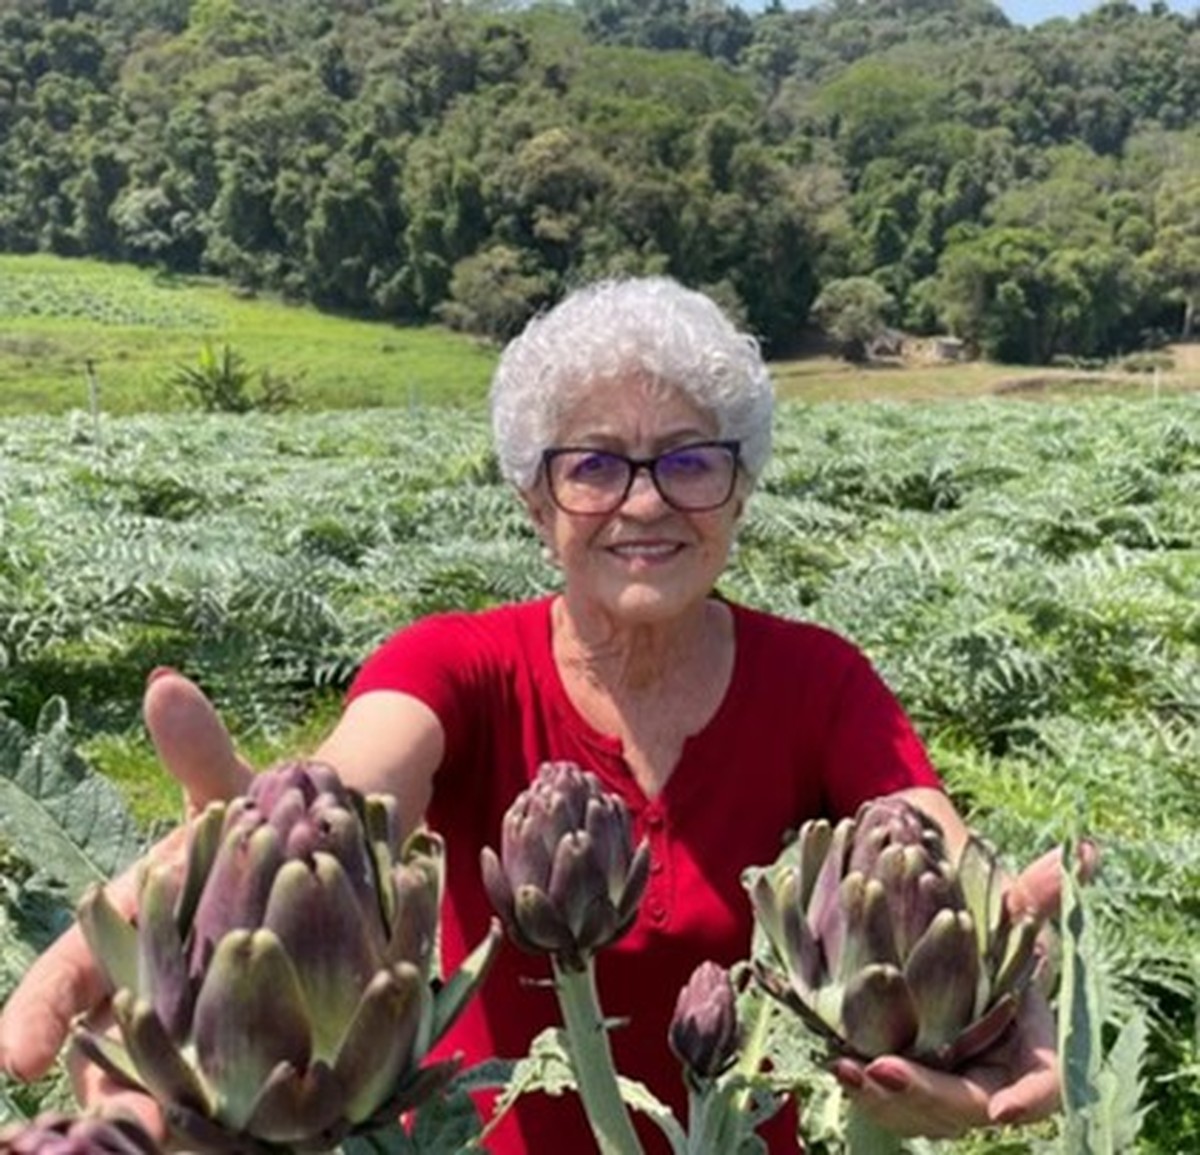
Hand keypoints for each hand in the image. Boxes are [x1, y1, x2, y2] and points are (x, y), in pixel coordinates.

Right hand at [0, 669, 251, 1130]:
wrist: (340, 841)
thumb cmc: (270, 821)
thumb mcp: (235, 792)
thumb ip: (198, 752)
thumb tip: (164, 685)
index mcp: (140, 927)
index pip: (73, 973)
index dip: (39, 1012)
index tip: (15, 1059)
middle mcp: (165, 978)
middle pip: (115, 1049)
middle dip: (105, 1090)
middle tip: (105, 1128)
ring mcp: (213, 1011)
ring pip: (172, 1079)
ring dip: (168, 1113)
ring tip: (166, 1143)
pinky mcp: (269, 1031)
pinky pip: (246, 1079)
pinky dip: (245, 1103)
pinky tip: (265, 1120)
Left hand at [831, 840, 1098, 1137]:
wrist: (927, 929)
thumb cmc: (976, 920)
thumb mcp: (1002, 904)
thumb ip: (1039, 890)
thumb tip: (1085, 851)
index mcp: (1028, 1039)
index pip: (1046, 1084)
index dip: (1030, 1100)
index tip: (1002, 1109)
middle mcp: (991, 1071)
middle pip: (972, 1106)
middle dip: (930, 1096)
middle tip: (885, 1069)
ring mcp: (948, 1083)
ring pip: (926, 1114)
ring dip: (888, 1101)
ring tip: (849, 1068)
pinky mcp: (908, 1085)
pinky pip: (891, 1106)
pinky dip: (866, 1092)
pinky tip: (839, 1066)